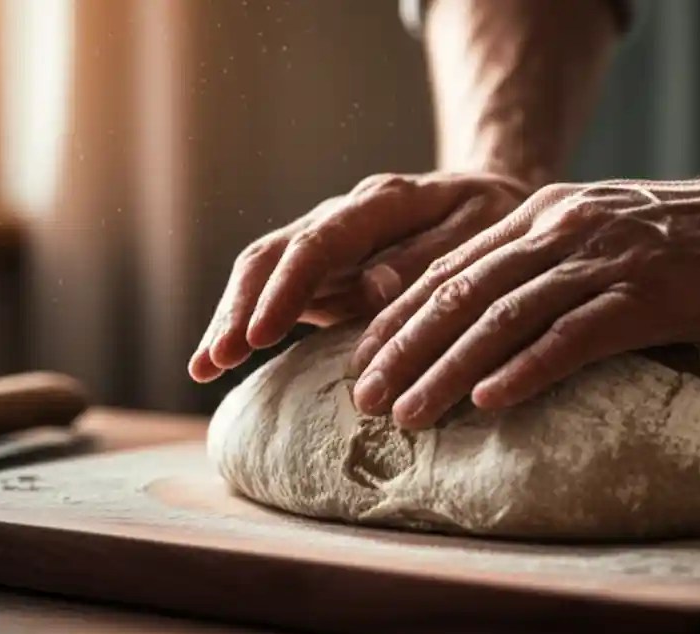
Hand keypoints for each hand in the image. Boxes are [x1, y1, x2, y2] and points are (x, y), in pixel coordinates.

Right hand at [188, 171, 530, 382]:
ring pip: (263, 270)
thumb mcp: (482, 227)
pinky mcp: (327, 270)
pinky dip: (248, 324)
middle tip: (216, 361)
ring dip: (231, 318)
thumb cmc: (495, 217)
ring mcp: (329, 242)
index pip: (319, 242)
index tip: (260, 336)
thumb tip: (375, 286)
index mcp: (383, 202)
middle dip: (239, 308)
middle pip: (274, 255)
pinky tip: (221, 362)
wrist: (493, 198)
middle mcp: (344, 216)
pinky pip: (276, 292)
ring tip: (204, 368)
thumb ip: (429, 256)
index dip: (286, 290)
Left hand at [347, 166, 699, 428]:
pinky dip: (526, 370)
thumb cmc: (694, 240)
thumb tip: (504, 324)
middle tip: (364, 398)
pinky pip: (571, 336)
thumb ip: (554, 264)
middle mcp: (561, 230)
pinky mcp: (646, 296)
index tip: (363, 360)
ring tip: (407, 414)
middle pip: (461, 294)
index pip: (451, 269)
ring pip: (503, 318)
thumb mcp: (606, 233)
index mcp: (545, 215)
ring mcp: (602, 261)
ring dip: (447, 370)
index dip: (401, 317)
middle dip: (404, 349)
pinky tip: (488, 403)